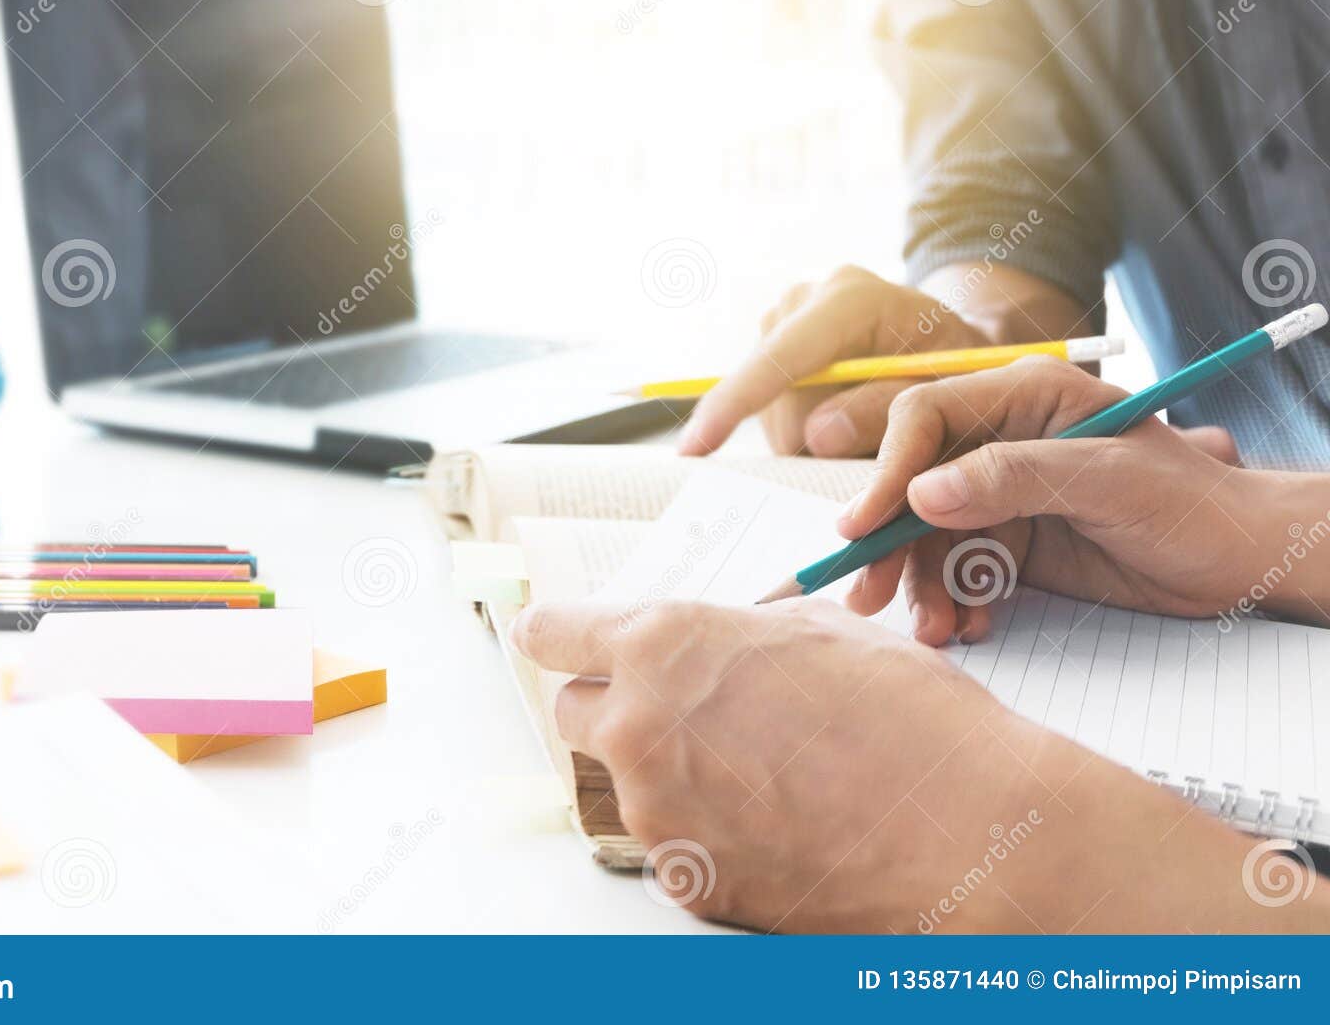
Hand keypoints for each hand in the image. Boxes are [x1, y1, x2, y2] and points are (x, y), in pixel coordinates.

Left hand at [512, 597, 1329, 932]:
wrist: (970, 837)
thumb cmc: (910, 722)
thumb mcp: (817, 632)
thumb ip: (738, 635)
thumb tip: (720, 643)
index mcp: (664, 647)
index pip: (553, 633)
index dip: (548, 632)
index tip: (542, 636)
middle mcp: (640, 729)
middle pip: (574, 712)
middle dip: (612, 702)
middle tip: (673, 706)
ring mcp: (658, 814)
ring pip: (630, 782)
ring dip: (668, 769)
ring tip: (761, 769)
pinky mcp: (686, 881)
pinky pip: (674, 842)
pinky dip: (706, 829)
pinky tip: (777, 820)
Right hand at [679, 266, 992, 457]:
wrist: (951, 336)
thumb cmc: (957, 365)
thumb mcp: (945, 391)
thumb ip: (886, 410)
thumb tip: (815, 436)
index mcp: (849, 299)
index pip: (780, 357)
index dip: (735, 404)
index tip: (694, 448)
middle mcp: (802, 300)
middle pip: (776, 401)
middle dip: (815, 443)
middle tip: (877, 449)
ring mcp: (779, 321)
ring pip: (770, 413)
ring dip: (812, 440)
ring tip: (866, 427)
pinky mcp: (769, 346)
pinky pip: (769, 410)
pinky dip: (803, 430)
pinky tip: (840, 418)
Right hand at [839, 355, 1280, 645]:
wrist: (1242, 562)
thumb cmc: (1196, 503)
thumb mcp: (1109, 481)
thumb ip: (1016, 478)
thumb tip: (922, 495)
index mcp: (1025, 398)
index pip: (928, 420)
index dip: (889, 470)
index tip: (865, 525)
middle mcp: (1003, 441)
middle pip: (916, 484)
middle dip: (890, 543)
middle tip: (868, 594)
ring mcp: (1005, 495)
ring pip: (931, 538)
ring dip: (925, 586)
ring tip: (938, 630)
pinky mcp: (1012, 543)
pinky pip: (960, 571)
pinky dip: (957, 603)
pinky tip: (972, 627)